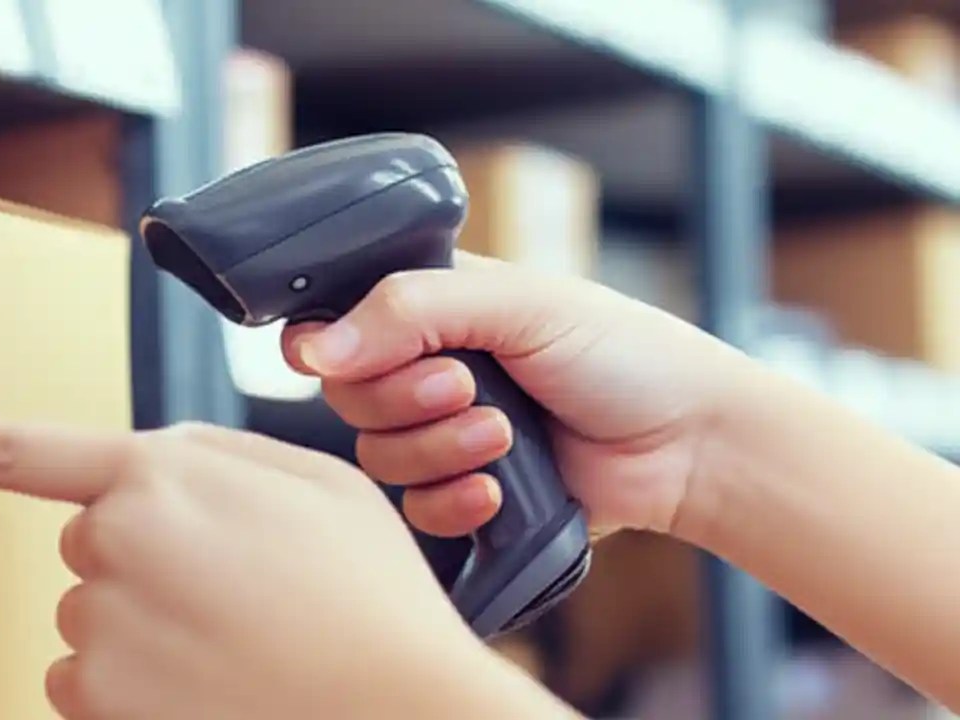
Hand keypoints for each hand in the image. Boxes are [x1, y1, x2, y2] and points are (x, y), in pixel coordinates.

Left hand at [0, 404, 555, 719]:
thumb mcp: (316, 482)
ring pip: (89, 615)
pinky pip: (88, 681)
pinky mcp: (97, 706)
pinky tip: (209, 676)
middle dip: (143, 552)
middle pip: (87, 541)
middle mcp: (111, 549)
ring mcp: (97, 634)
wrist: (401, 707)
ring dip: (145, 621)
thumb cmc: (366, 596)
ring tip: (236, 633)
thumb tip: (145, 467)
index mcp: (161, 476)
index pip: (14, 450)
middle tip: (233, 581)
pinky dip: (136, 681)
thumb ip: (216, 451)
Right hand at [281, 252, 749, 540]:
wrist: (691, 445)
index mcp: (439, 305)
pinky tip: (497, 492)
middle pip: (349, 394)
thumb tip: (315, 344)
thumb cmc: (624, 355)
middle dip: (403, 398)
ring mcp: (448, 431)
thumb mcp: (520, 306)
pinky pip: (416, 508)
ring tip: (504, 436)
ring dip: (437, 450)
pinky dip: (451, 502)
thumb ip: (411, 310)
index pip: (341, 318)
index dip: (327, 342)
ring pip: (379, 454)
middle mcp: (433, 365)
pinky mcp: (468, 491)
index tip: (335, 357)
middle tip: (467, 387)